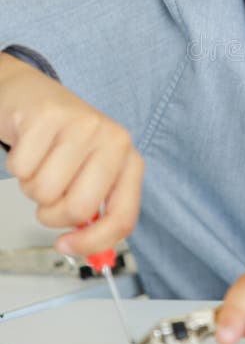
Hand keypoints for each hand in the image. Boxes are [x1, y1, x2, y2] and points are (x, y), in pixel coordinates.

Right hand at [0, 53, 142, 254]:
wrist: (31, 94)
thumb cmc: (62, 140)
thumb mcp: (89, 173)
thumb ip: (94, 211)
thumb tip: (86, 249)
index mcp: (129, 160)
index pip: (122, 217)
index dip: (93, 243)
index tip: (67, 246)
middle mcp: (113, 139)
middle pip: (78, 210)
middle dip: (52, 213)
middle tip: (49, 194)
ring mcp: (82, 125)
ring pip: (45, 191)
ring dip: (32, 186)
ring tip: (41, 162)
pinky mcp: (49, 116)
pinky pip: (21, 168)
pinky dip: (17, 165)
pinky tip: (29, 145)